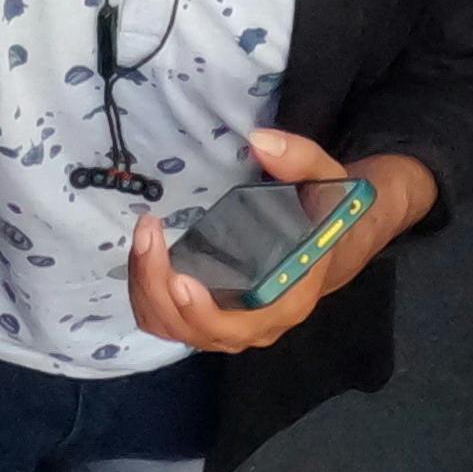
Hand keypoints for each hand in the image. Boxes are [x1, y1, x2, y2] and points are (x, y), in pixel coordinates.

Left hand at [123, 129, 385, 350]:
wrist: (329, 242)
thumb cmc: (325, 214)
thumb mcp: (327, 180)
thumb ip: (301, 160)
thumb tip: (260, 142)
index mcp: (287, 300)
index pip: (240, 327)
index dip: (204, 312)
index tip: (179, 278)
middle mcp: (257, 325)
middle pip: (194, 329)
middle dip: (159, 286)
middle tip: (148, 234)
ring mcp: (230, 325)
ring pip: (172, 327)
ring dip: (146, 289)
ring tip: (143, 237)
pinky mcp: (209, 316)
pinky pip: (167, 320)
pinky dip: (145, 294)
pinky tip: (145, 253)